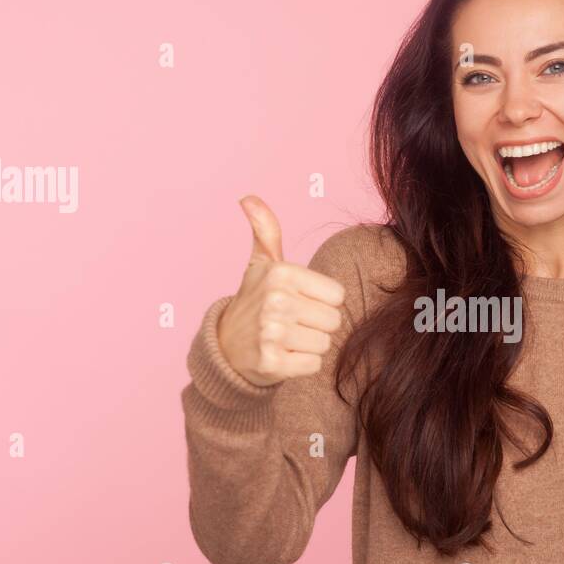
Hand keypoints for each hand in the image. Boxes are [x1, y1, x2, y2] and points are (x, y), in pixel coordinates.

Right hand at [216, 195, 346, 387]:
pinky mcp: (270, 362)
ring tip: (287, 339)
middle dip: (318, 325)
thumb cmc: (255, 301)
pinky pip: (313, 366)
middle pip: (334, 321)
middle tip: (292, 323)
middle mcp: (275, 301)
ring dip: (310, 346)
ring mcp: (271, 333)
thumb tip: (248, 197)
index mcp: (281, 273)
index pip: (338, 296)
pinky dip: (302, 365)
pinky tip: (283, 356)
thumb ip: (266, 230)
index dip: (322, 302)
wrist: (226, 347)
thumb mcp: (261, 263)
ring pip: (325, 344)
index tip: (299, 302)